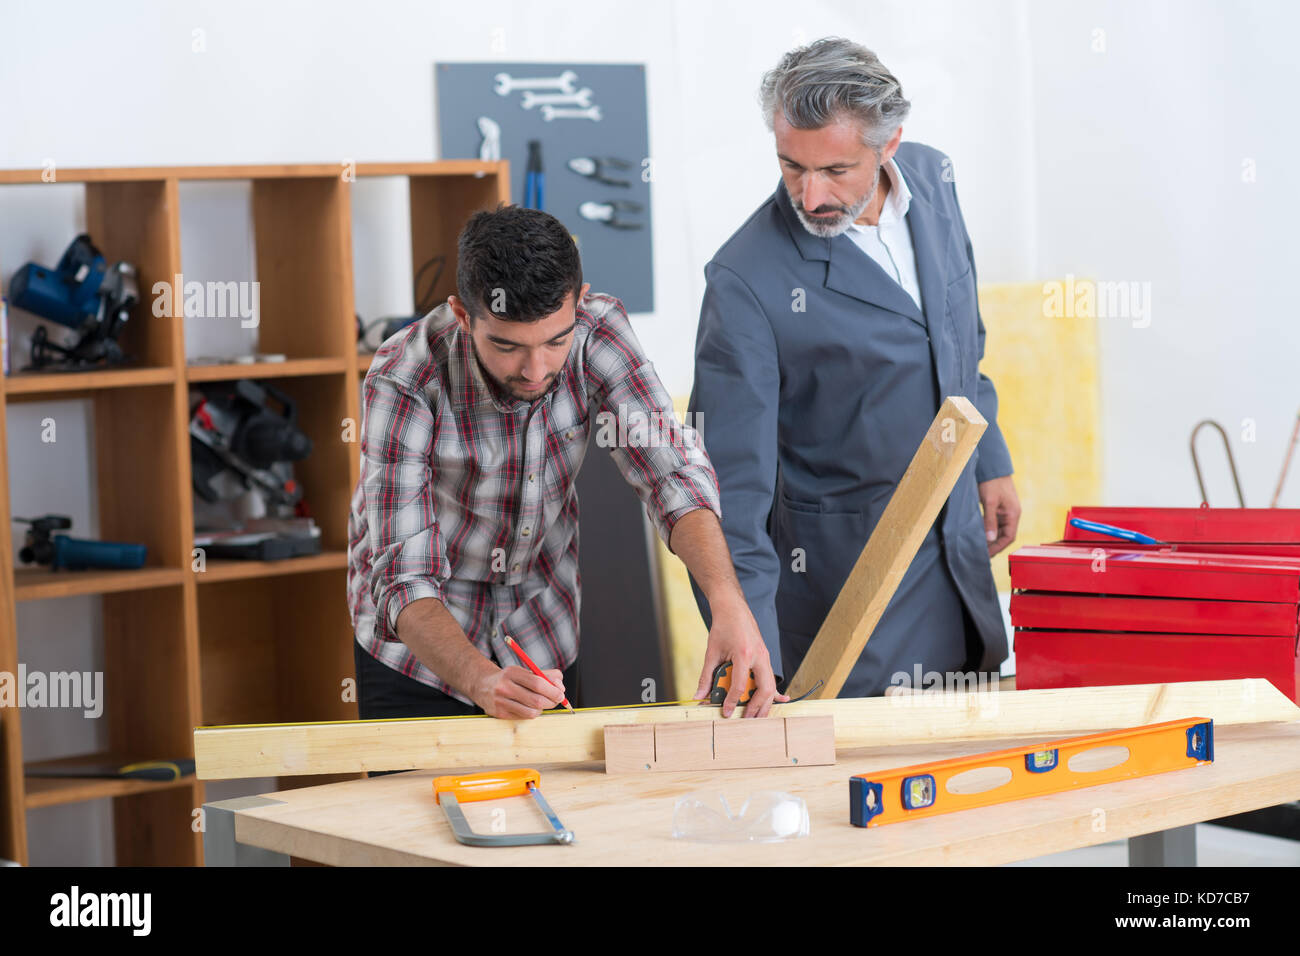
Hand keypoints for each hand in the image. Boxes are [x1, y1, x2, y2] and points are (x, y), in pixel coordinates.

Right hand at [473, 665, 565, 718]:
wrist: (482, 685)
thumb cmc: (510, 678)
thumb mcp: (525, 671)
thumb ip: (546, 675)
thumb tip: (560, 686)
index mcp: (512, 673)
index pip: (537, 683)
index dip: (552, 690)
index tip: (561, 693)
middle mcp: (504, 687)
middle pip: (536, 700)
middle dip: (551, 702)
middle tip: (557, 700)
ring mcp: (501, 702)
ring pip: (531, 712)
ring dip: (542, 709)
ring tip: (541, 703)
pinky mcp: (499, 714)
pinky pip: (523, 717)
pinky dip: (531, 713)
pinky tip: (529, 707)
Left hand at [694, 593, 787, 717]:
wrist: (733, 608)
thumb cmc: (722, 627)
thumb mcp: (712, 652)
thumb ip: (706, 676)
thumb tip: (699, 696)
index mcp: (744, 654)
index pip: (740, 685)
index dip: (732, 701)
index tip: (726, 712)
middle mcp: (759, 656)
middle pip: (764, 689)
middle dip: (757, 707)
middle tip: (747, 719)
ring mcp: (765, 656)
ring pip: (771, 685)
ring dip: (765, 702)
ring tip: (757, 716)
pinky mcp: (765, 656)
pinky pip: (772, 677)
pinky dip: (775, 690)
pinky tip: (782, 700)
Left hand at [978, 475, 1020, 556]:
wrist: (993, 467)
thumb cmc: (992, 482)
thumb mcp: (989, 502)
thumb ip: (990, 521)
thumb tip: (990, 539)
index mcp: (1013, 514)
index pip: (1009, 537)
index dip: (998, 547)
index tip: (987, 555)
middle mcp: (1011, 515)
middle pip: (1004, 536)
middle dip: (993, 546)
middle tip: (980, 554)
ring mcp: (1005, 512)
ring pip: (999, 531)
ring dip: (990, 539)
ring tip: (979, 548)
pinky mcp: (998, 509)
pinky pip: (994, 524)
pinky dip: (988, 531)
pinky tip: (980, 536)